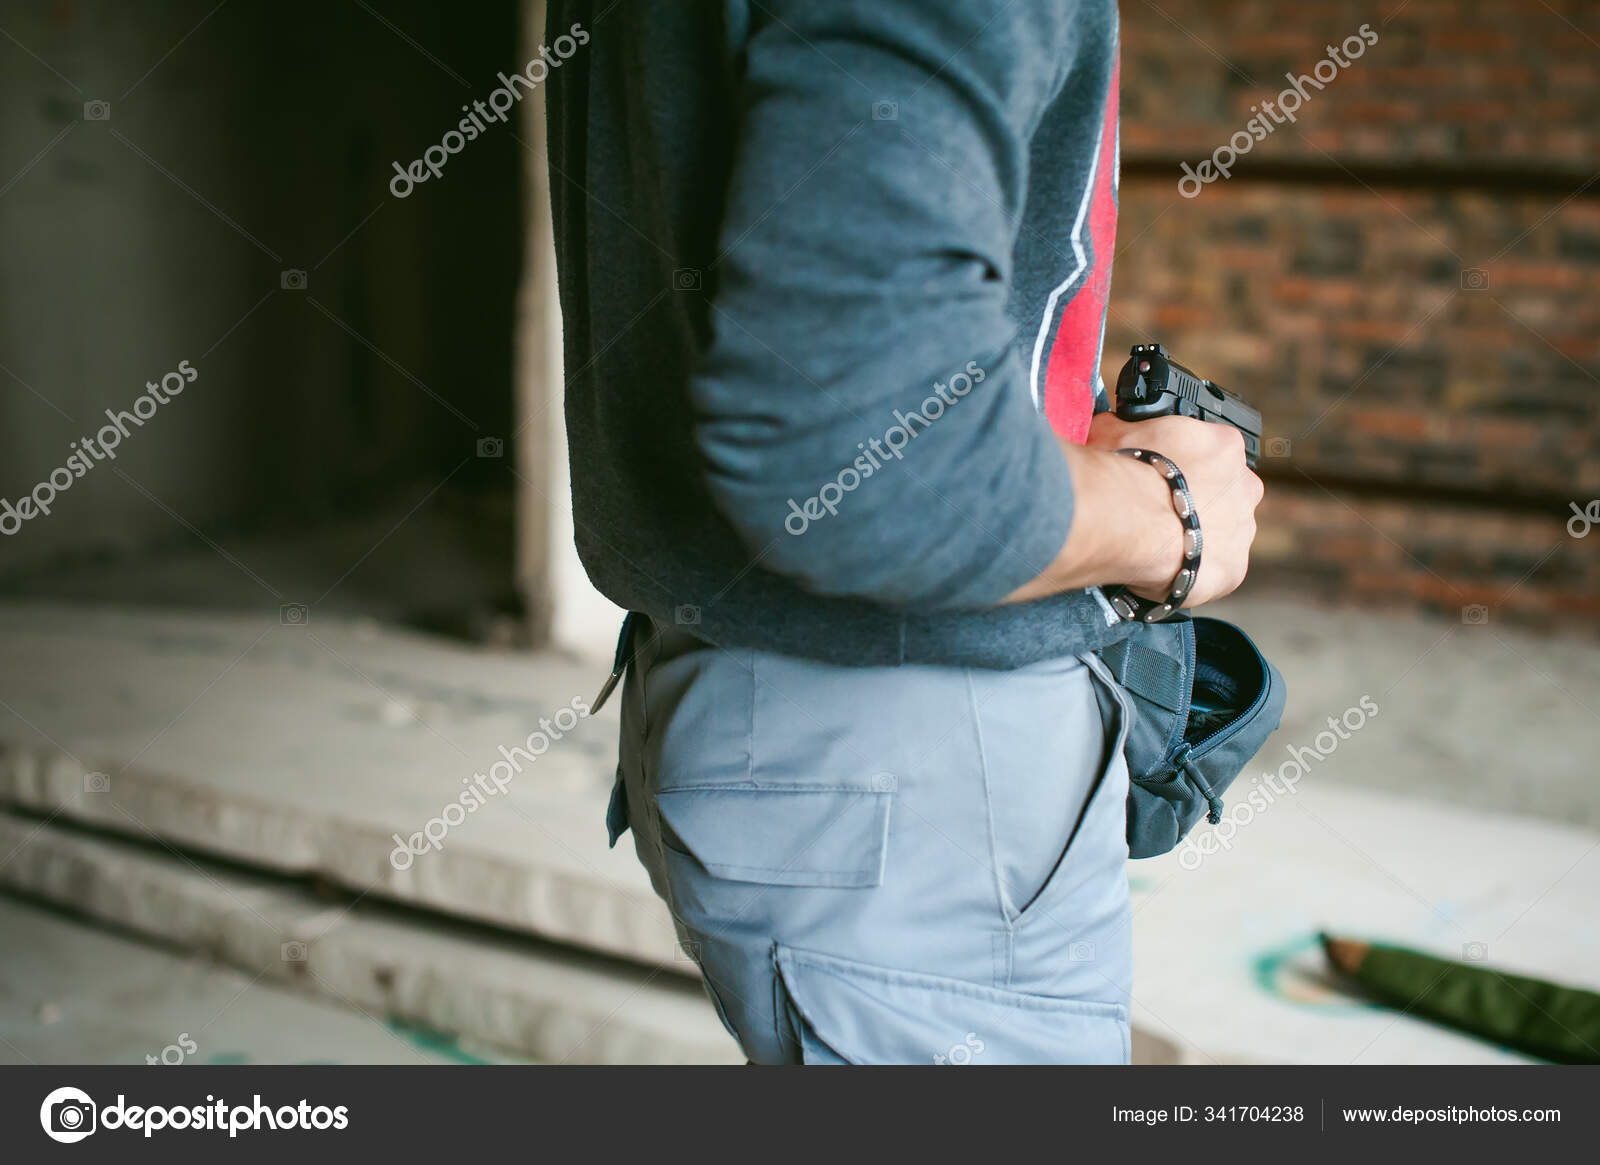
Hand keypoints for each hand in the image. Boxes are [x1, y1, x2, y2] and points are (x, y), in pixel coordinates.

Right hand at [1083, 411, 1262, 606]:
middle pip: (1226, 496)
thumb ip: (1120, 427)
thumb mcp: (1113, 430)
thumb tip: (1108, 424)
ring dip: (1196, 540)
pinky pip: (1211, 573)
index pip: (1213, 454)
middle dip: (1199, 504)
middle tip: (1161, 513)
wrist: (1128, 520)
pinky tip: (1163, 571)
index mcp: (1224, 447)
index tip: (1162, 477)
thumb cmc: (1125, 473)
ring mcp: (1242, 531)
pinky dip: (1190, 572)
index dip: (1185, 467)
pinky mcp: (1232, 570)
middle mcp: (1244, 487)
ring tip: (1158, 546)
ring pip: (1222, 536)